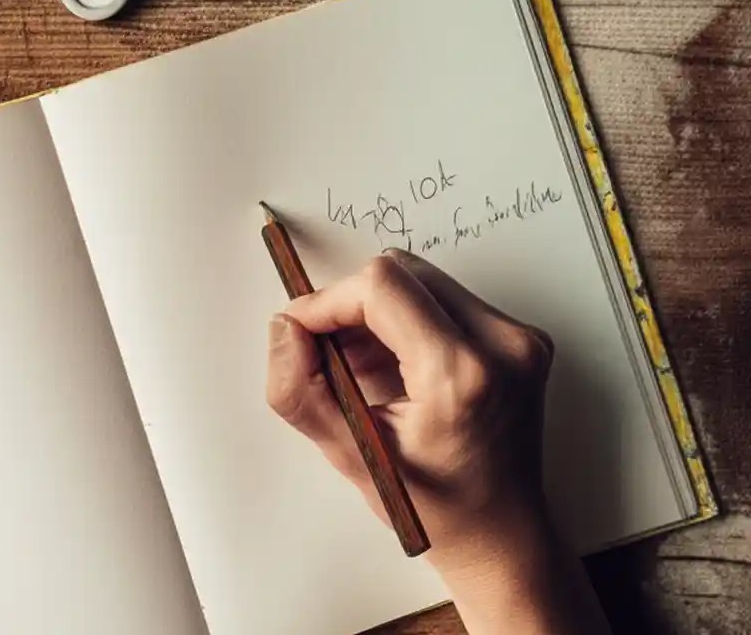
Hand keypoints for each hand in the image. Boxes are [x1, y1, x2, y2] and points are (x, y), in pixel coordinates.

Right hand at [267, 249, 608, 633]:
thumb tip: (284, 327)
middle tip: (333, 356)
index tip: (303, 330)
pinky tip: (398, 368)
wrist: (500, 533)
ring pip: (420, 278)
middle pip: (401, 271)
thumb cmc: (435, 506)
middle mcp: (503, 346)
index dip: (328, 301)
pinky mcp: (520, 335)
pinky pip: (444, 296)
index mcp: (462, 376)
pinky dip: (407, 320)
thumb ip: (300, 390)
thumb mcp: (349, 455)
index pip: (381, 286)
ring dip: (379, 311)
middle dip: (352, 305)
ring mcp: (519, 337)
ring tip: (367, 369)